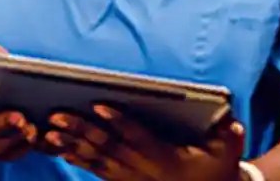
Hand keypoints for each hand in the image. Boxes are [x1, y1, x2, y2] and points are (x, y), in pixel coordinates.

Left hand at [41, 105, 244, 180]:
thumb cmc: (215, 170)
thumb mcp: (227, 155)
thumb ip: (229, 137)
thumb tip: (231, 122)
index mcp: (164, 158)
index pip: (138, 137)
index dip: (120, 122)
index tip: (100, 105)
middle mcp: (141, 170)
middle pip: (108, 147)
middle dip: (81, 130)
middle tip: (58, 114)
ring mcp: (128, 177)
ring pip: (95, 159)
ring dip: (70, 144)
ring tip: (48, 130)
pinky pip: (93, 169)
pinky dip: (74, 157)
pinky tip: (56, 145)